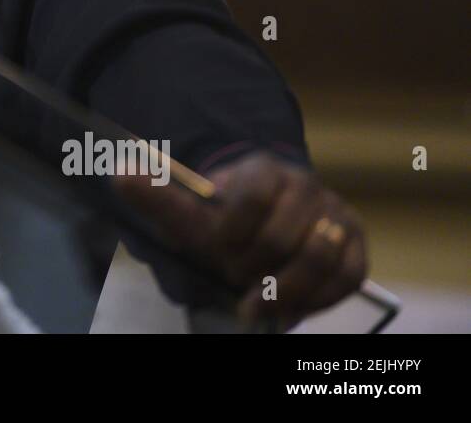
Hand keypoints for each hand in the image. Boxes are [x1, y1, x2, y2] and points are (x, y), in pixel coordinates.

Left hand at [115, 151, 367, 329]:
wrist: (259, 232)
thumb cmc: (220, 223)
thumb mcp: (186, 213)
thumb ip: (155, 195)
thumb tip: (119, 171)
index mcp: (263, 169)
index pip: (255, 194)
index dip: (233, 229)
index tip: (216, 247)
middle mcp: (305, 187)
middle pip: (285, 235)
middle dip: (252, 265)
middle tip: (233, 275)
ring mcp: (335, 216)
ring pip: (319, 256)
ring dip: (283, 289)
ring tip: (254, 302)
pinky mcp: (355, 248)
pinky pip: (346, 278)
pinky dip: (315, 298)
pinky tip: (285, 306)